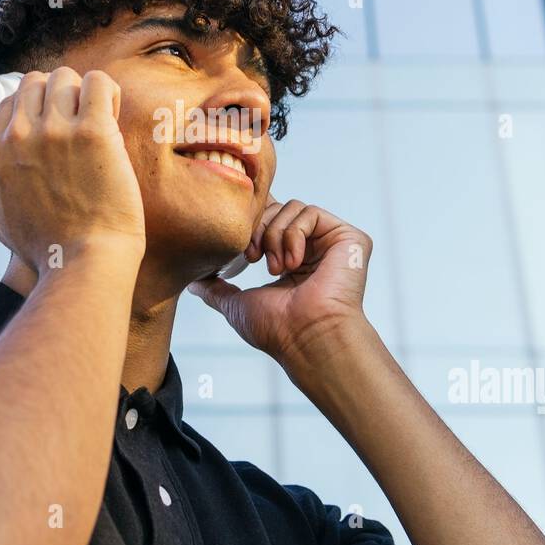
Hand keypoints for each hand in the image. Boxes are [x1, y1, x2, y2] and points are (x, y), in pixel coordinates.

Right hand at [0, 68, 145, 272]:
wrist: (83, 262)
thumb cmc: (48, 247)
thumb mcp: (0, 222)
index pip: (11, 101)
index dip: (38, 108)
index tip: (57, 127)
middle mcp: (19, 136)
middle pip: (37, 82)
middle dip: (60, 95)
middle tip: (79, 120)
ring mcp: (55, 131)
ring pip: (66, 77)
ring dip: (84, 93)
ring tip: (98, 118)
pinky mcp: (92, 131)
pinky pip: (99, 83)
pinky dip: (108, 92)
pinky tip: (112, 113)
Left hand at [188, 196, 372, 370]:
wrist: (306, 337)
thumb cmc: (276, 330)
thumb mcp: (236, 305)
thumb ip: (215, 289)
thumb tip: (194, 281)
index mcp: (291, 260)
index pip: (269, 221)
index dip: (251, 220)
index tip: (237, 242)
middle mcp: (314, 249)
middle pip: (276, 208)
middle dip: (256, 229)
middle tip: (252, 258)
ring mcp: (332, 243)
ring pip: (292, 207)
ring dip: (274, 236)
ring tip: (277, 268)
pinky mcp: (350, 239)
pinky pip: (310, 213)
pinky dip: (294, 234)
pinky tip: (294, 264)